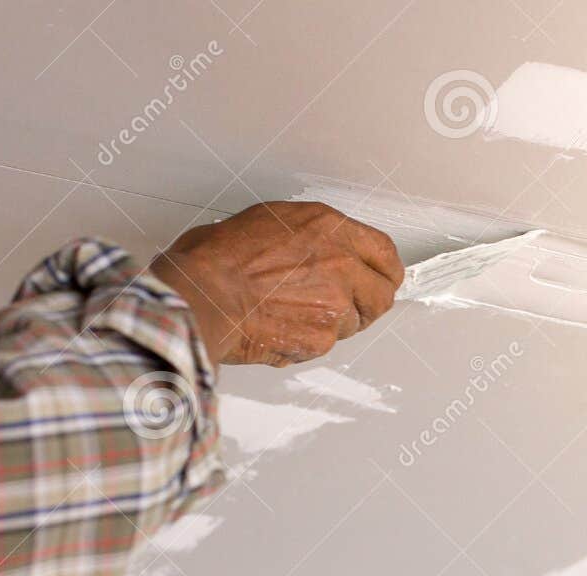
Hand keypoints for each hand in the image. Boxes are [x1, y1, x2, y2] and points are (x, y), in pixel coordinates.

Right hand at [148, 201, 403, 366]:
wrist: (201, 297)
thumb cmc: (218, 259)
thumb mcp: (267, 221)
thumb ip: (307, 236)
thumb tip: (317, 248)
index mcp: (328, 228)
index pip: (384, 253)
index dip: (384, 271)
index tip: (379, 279)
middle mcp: (341, 263)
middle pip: (383, 294)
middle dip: (368, 304)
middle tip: (345, 307)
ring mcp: (336, 303)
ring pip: (355, 323)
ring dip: (334, 323)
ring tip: (294, 314)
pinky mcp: (322, 338)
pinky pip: (327, 344)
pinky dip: (308, 341)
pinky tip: (281, 328)